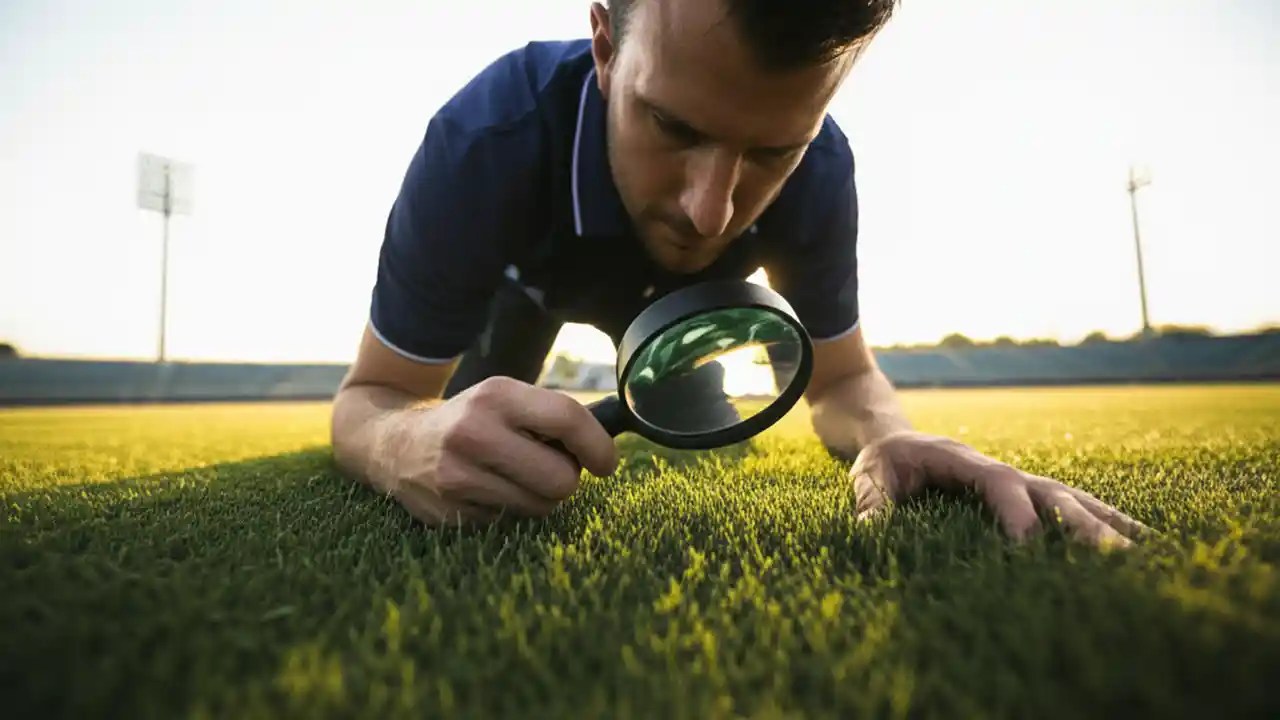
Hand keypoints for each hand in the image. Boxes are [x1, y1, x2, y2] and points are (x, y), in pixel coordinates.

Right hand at [377, 376, 618, 526]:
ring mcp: (457, 477)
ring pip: (540, 508)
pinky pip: (510, 523)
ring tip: (516, 477)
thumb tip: (605, 445)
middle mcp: (474, 433)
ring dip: (540, 497)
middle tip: (549, 468)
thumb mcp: (502, 398)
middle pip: (562, 479)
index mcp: (495, 396)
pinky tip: (487, 490)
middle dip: (566, 479)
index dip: (598, 446)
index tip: (604, 462)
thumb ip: (550, 416)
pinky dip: (509, 510)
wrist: (394, 442)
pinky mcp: (449, 513)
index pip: (568, 419)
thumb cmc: (470, 419)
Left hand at [850, 430, 1152, 547]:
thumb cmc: (881, 460)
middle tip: (1114, 557)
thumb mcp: (867, 476)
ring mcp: (1015, 482)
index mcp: (961, 460)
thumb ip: (870, 505)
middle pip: (1048, 492)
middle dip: (1080, 524)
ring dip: (1105, 525)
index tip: (1028, 545)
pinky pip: (1065, 510)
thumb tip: (868, 537)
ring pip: (1067, 500)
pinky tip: (1134, 547)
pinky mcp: (1022, 499)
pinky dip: (1099, 525)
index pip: (996, 482)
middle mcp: (997, 469)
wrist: (892, 439)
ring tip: (1147, 552)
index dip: (1014, 511)